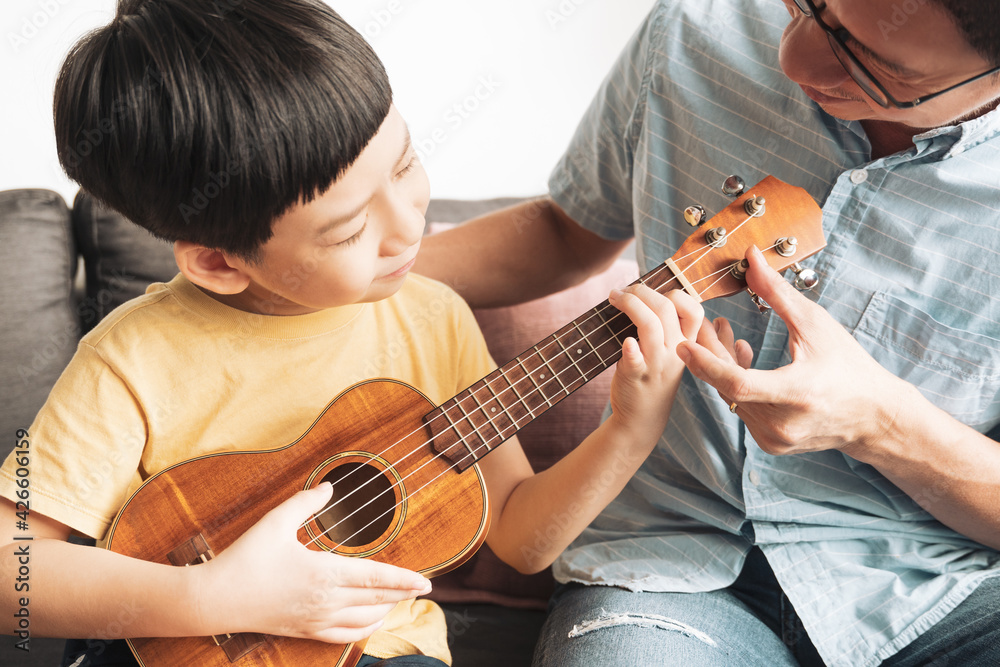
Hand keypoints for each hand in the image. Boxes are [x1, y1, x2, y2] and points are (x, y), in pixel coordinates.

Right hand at [195, 483, 431, 642]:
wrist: (215, 600)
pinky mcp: (305, 631)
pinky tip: (372, 621)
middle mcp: (326, 601)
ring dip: (386, 610)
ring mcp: (316, 620)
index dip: (404, 580)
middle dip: (402, 594)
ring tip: (401, 600)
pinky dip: (364, 629)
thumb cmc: (245, 559)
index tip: (426, 582)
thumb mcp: (275, 522)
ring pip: (364, 620)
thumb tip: (330, 487)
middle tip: (422, 588)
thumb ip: (306, 502)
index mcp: (324, 573)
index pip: (376, 578)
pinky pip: (344, 637)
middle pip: (376, 599)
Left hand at [607, 284, 703, 438]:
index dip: (675, 293)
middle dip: (641, 291)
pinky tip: (625, 341)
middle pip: (666, 308)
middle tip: (621, 291)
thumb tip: (641, 294)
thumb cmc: (651, 378)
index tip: (651, 292)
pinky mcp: (637, 376)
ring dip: (629, 304)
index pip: (693, 310)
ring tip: (613, 298)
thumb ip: (665, 329)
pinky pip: (636, 359)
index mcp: (687, 344)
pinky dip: (631, 347)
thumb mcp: (669, 354)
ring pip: (650, 324)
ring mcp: (657, 365)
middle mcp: (676, 352)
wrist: (641, 418)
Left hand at [678, 246, 906, 456]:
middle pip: (729, 387)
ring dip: (720, 366)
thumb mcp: (816, 325)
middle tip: (700, 325)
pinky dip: (735, 384)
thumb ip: (778, 293)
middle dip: (710, 353)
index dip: (708, 364)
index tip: (685, 344)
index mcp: (798, 394)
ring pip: (731, 398)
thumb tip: (751, 258)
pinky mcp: (771, 443)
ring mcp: (775, 438)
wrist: (874, 415)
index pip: (740, 384)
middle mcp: (783, 423)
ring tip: (721, 332)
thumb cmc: (849, 366)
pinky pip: (741, 409)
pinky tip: (741, 358)